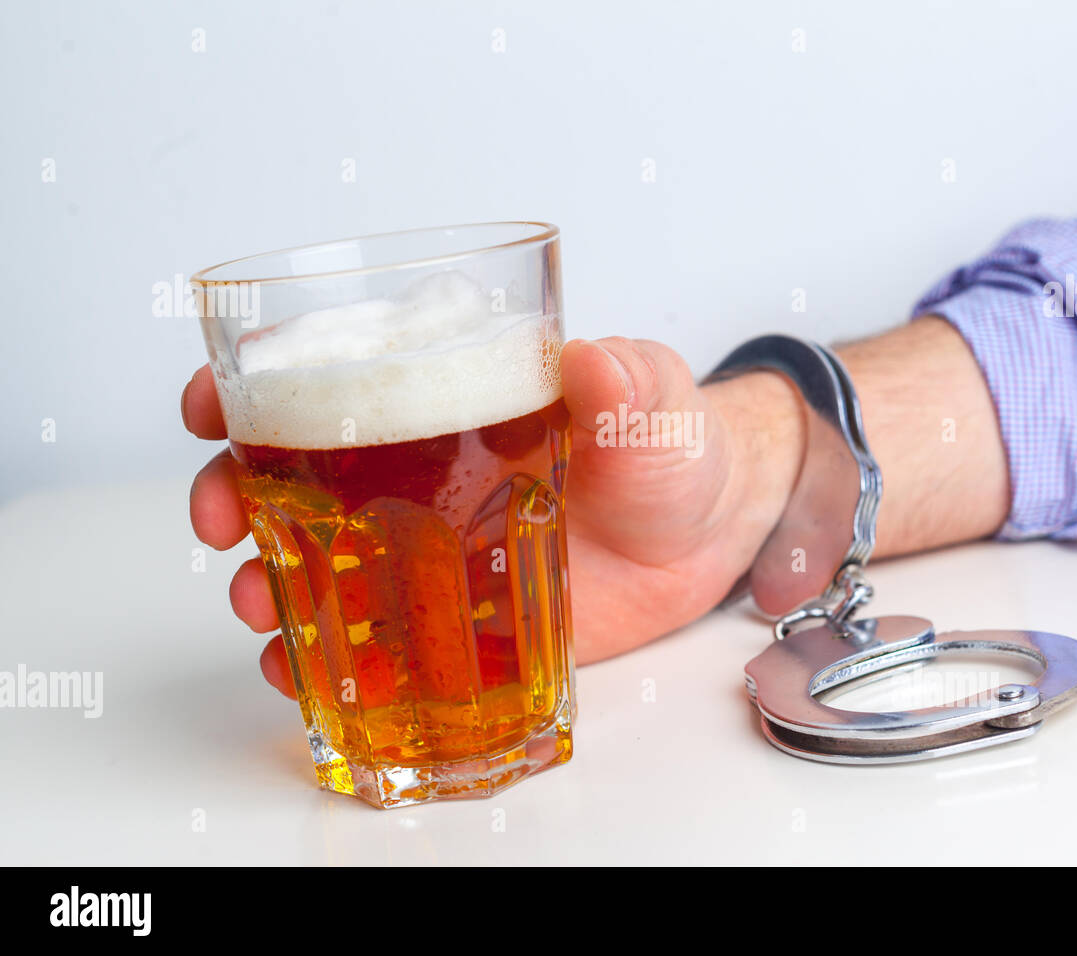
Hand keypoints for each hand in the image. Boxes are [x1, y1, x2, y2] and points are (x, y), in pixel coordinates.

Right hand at [183, 338, 803, 697]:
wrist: (707, 535)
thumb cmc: (671, 447)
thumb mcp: (654, 404)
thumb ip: (628, 384)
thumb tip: (594, 360)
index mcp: (451, 395)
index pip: (332, 372)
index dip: (254, 384)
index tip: (211, 404)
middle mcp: (423, 469)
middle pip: (293, 473)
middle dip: (231, 493)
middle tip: (219, 522)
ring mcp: (433, 547)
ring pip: (319, 559)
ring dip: (268, 580)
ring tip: (262, 607)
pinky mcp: (459, 619)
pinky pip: (377, 639)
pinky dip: (332, 658)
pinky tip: (310, 675)